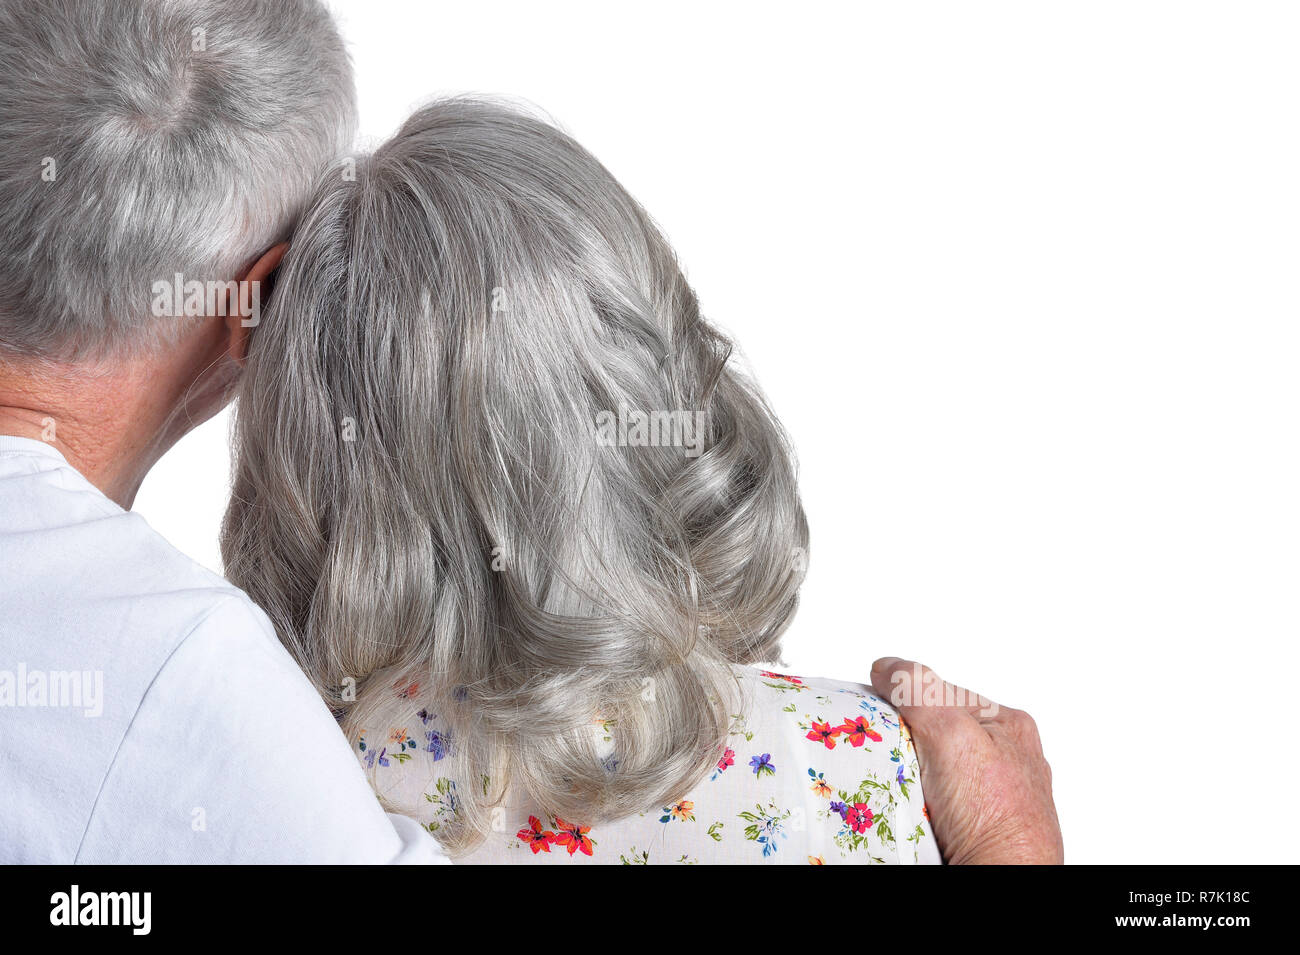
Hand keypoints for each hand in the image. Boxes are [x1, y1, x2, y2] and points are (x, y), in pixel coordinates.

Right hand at [870, 657, 1062, 864]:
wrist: (1002, 884)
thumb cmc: (995, 818)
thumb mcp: (953, 732)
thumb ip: (919, 690)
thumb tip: (886, 665)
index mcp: (1008, 725)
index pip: (939, 692)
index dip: (902, 698)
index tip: (874, 709)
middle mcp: (1001, 761)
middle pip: (929, 733)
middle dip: (902, 741)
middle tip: (884, 754)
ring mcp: (985, 799)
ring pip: (924, 771)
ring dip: (901, 778)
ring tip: (893, 786)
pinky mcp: (968, 830)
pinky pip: (925, 805)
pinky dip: (907, 806)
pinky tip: (903, 810)